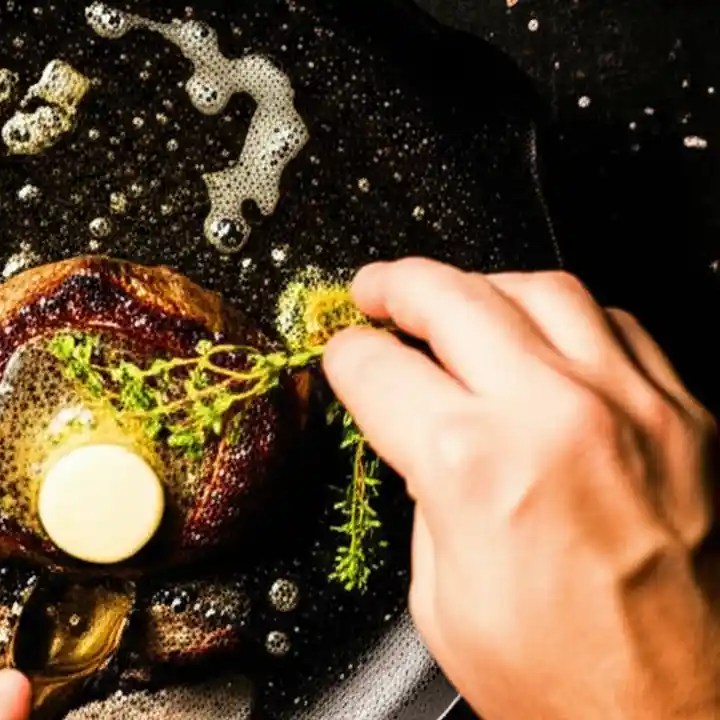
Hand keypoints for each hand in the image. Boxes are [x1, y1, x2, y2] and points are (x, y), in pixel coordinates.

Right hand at [323, 258, 719, 719]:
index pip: (378, 367)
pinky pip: (618, 327)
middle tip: (375, 292)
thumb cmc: (567, 685)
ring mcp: (632, 409)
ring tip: (456, 301)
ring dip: (482, 286)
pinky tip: (543, 337)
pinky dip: (567, 318)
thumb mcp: (440, 598)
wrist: (680, 719)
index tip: (341, 355)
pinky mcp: (686, 420)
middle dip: (395, 286)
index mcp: (473, 466)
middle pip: (452, 297)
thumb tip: (420, 439)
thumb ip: (425, 495)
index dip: (344, 357)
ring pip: (542, 289)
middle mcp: (556, 417)